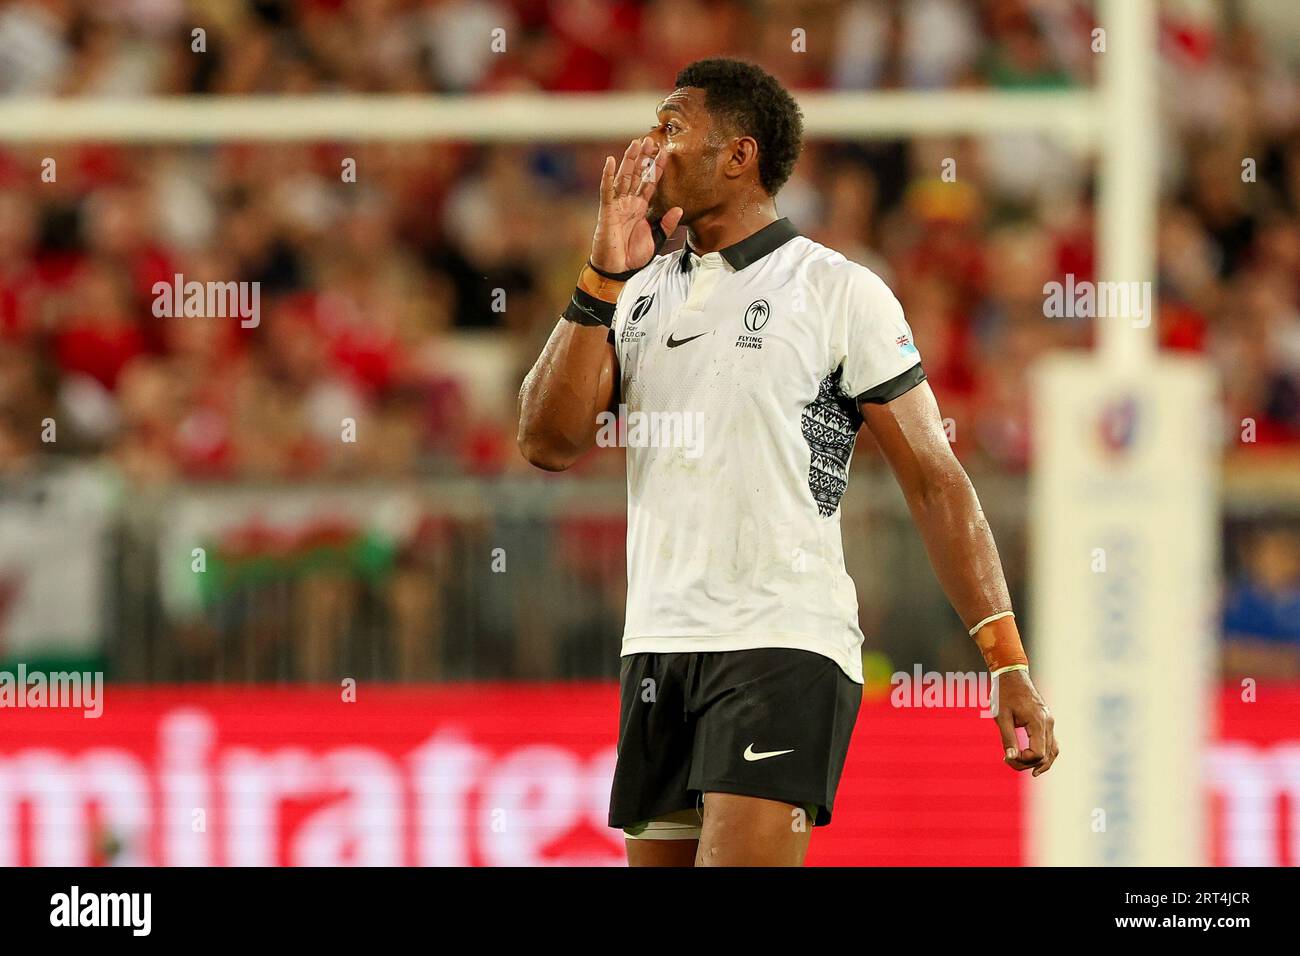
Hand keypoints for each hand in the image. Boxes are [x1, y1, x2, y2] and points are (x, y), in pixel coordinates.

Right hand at [590, 136, 682, 273]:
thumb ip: (667, 224)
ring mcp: (617, 205)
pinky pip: (607, 190)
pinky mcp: (607, 211)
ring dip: (629, 160)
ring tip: (635, 143)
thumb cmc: (633, 256)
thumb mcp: (656, 239)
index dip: (657, 168)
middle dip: (643, 158)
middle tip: (650, 139)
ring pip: (623, 177)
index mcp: (641, 208)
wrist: (618, 270)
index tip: (665, 152)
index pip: (650, 183)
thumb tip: (680, 209)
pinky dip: (608, 176)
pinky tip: (611, 161)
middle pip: (637, 175)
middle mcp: (629, 202)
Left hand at [992, 670, 1058, 775]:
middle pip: (1045, 755)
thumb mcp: (1002, 717)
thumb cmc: (1004, 694)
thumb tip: (1011, 758)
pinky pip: (1051, 743)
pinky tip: (1034, 761)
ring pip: (1053, 751)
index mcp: (1038, 722)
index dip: (1023, 760)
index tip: (1007, 756)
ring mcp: (1050, 722)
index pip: (1037, 753)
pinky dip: (1045, 754)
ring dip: (1039, 762)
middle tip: (1007, 760)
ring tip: (1025, 769)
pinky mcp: (1047, 721)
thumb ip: (1007, 739)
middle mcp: (1048, 723)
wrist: (1012, 675)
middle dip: (1027, 763)